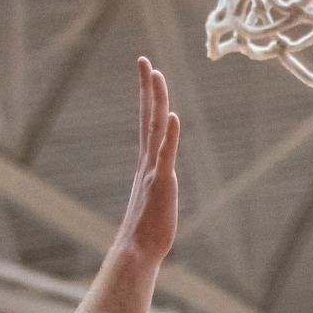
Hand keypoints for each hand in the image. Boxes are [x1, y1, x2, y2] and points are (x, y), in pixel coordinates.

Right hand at [114, 57, 180, 262]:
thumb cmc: (146, 231)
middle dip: (147, 87)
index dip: (147, 95)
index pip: (148, 121)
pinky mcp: (161, 184)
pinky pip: (166, 156)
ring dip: (156, 101)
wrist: (138, 251)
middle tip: (144, 60)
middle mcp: (147, 161)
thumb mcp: (155, 200)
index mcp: (146, 162)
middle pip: (148, 116)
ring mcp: (153, 171)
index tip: (146, 70)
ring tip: (155, 75)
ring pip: (156, 129)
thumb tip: (158, 182)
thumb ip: (156, 185)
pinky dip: (170, 136)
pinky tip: (174, 116)